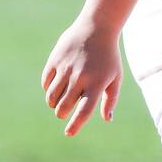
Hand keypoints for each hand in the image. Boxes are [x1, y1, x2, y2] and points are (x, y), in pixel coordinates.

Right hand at [41, 16, 122, 137]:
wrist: (96, 28)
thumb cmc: (108, 57)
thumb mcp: (116, 77)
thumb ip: (110, 99)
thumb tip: (107, 119)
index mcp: (97, 83)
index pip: (83, 111)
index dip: (75, 125)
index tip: (69, 133)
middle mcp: (80, 77)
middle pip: (63, 106)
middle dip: (61, 113)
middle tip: (63, 111)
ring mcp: (66, 68)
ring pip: (52, 97)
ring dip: (54, 103)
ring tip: (59, 100)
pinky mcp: (55, 60)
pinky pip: (46, 82)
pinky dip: (48, 88)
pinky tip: (55, 86)